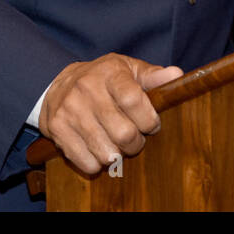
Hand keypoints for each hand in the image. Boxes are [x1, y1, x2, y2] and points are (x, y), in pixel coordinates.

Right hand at [38, 53, 182, 174]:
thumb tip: (177, 76)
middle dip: (136, 143)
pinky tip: (98, 149)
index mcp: (109, 72)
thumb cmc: (102, 78)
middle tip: (135, 139)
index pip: (134, 100)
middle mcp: (87, 89)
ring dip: (118, 155)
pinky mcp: (57, 130)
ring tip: (117, 143)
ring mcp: (70, 111)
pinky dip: (98, 163)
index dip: (149, 119)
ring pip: (106, 152)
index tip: (152, 125)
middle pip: (123, 133)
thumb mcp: (128, 70)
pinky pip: (86, 162)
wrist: (56, 84)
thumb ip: (153, 76)